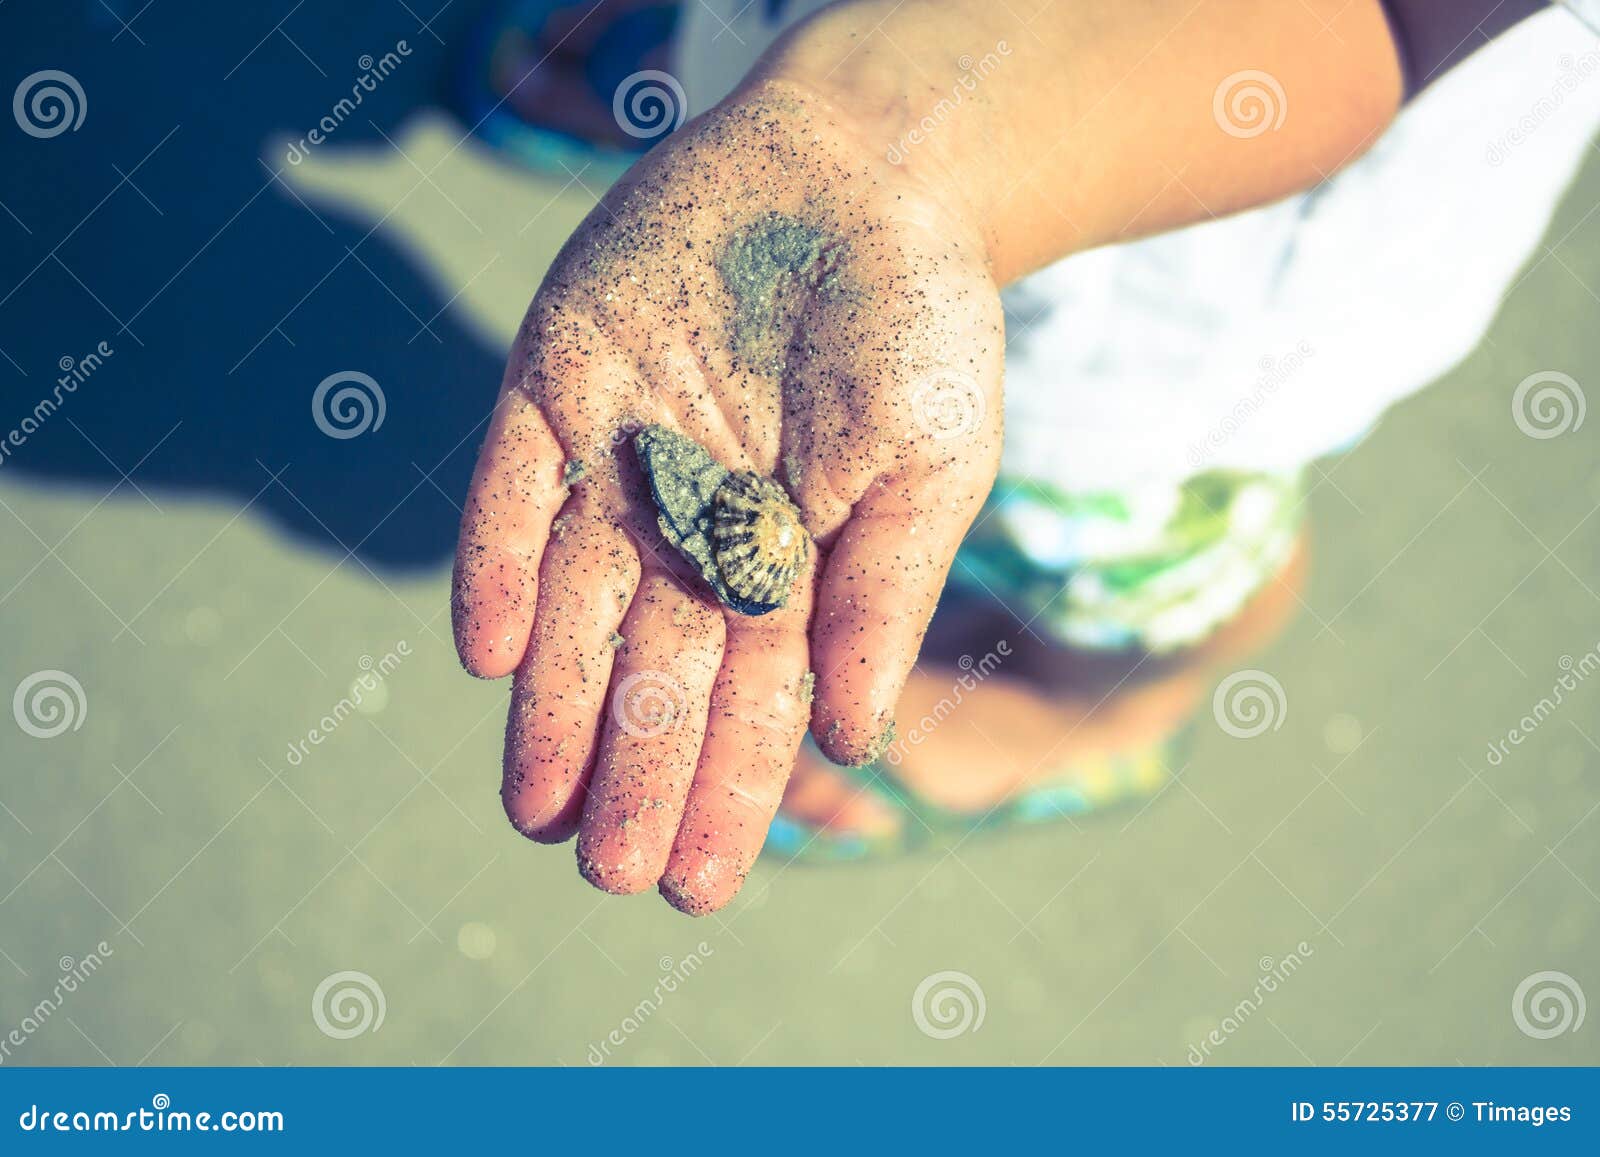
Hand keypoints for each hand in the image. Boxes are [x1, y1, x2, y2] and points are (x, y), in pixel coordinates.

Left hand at [452, 79, 1003, 914]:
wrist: (862, 172)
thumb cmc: (918, 324)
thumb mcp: (932, 471)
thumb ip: (882, 602)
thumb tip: (850, 744)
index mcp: (784, 563)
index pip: (748, 701)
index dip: (725, 794)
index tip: (698, 887)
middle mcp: (691, 530)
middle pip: (652, 674)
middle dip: (634, 774)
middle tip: (609, 873)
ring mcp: (619, 464)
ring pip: (571, 610)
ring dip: (551, 708)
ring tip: (537, 810)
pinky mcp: (555, 389)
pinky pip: (514, 491)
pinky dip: (498, 567)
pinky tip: (490, 655)